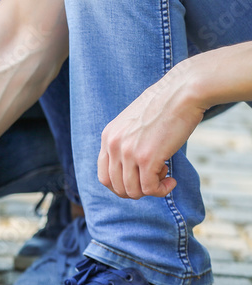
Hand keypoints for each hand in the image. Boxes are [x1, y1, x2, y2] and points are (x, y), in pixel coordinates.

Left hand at [98, 68, 203, 199]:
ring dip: (150, 190)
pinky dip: (161, 190)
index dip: (122, 185)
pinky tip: (172, 181)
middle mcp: (113, 145)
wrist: (182, 93)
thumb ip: (127, 142)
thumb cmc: (164, 107)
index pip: (104, 175)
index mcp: (108, 137)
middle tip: (154, 179)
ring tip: (164, 176)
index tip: (140, 179)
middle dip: (136, 190)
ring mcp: (128, 152)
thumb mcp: (134, 124)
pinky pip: (149, 189)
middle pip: (115, 186)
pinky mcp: (147, 157)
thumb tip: (133, 169)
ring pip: (132, 191)